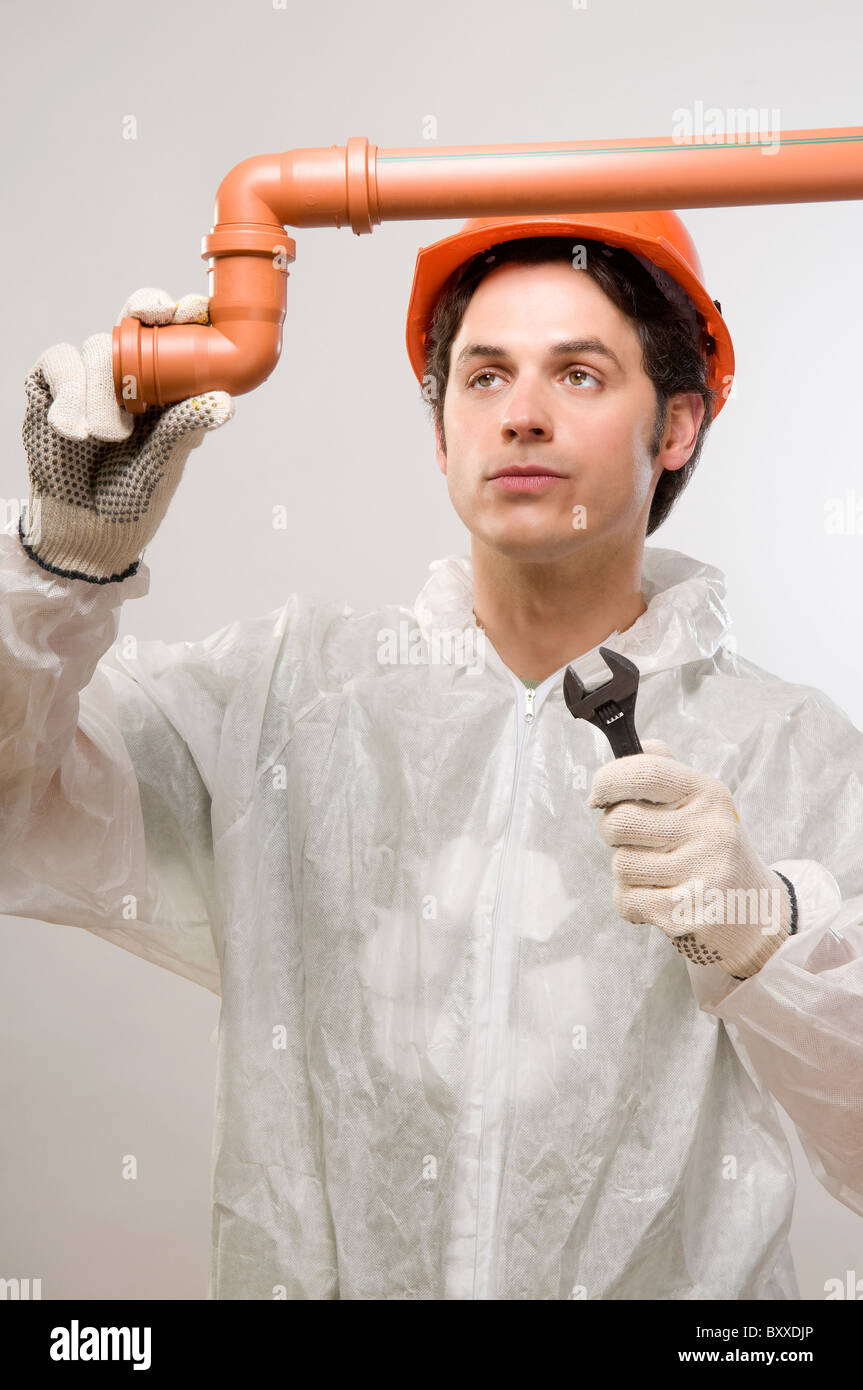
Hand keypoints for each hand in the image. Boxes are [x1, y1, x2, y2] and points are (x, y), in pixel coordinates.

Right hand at [20, 288, 232, 582]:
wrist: (85, 534)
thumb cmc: (131, 500)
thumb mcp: (164, 464)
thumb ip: (185, 428)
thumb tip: (224, 402)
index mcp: (163, 388)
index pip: (172, 335)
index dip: (181, 311)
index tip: (191, 308)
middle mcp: (126, 376)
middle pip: (132, 320)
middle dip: (144, 309)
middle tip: (156, 315)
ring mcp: (87, 379)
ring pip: (96, 347)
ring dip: (103, 390)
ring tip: (107, 437)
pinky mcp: (49, 389)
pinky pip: (58, 365)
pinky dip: (69, 397)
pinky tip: (76, 432)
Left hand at [587, 739, 792, 978]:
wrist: (756, 911)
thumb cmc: (713, 849)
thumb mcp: (702, 803)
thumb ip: (667, 771)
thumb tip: (637, 745)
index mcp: (708, 794)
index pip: (647, 771)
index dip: (609, 779)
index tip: (598, 794)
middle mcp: (709, 830)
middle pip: (621, 820)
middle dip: (612, 831)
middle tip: (629, 839)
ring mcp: (702, 873)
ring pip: (621, 864)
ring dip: (625, 871)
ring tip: (654, 872)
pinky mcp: (690, 914)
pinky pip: (627, 900)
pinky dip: (631, 902)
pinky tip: (657, 899)